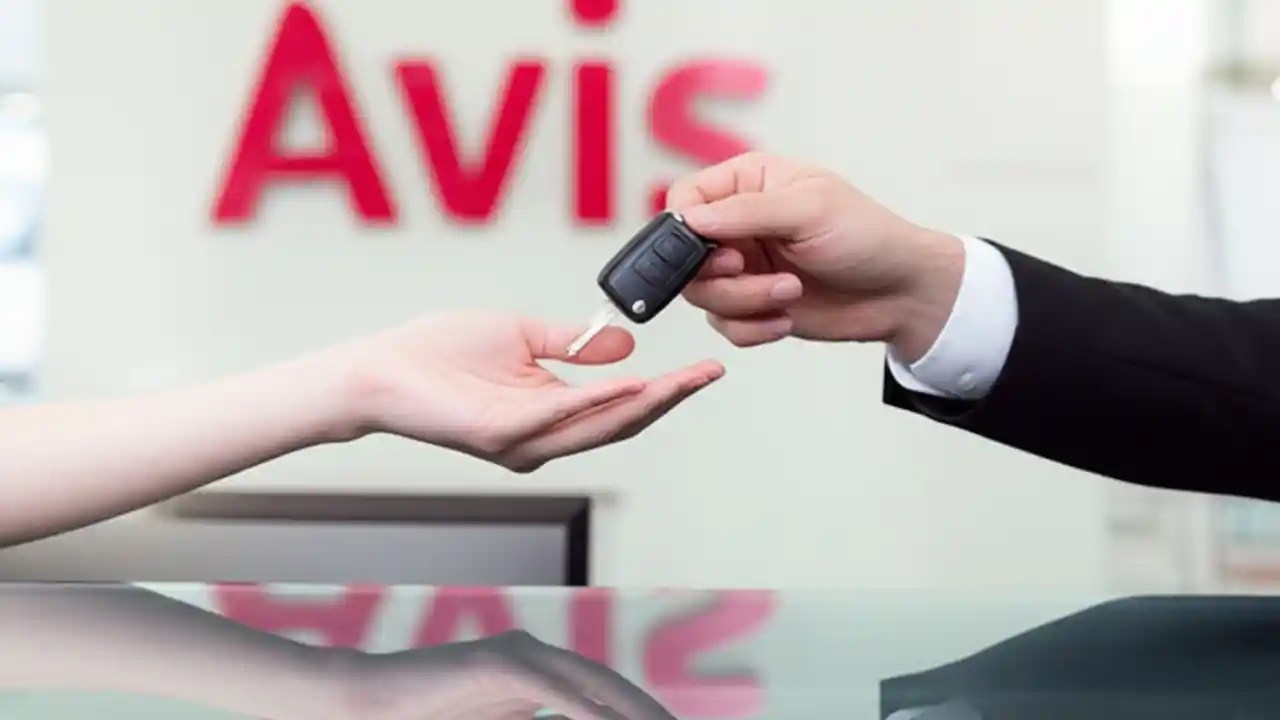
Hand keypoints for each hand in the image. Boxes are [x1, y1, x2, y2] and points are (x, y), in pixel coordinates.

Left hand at [329, 311, 722, 471]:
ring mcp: (523, 440)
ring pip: (599, 425)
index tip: (705, 368)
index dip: (666, 388)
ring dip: (647, 402)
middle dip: (670, 398)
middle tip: (710, 374)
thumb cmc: (440, 352)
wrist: (381, 368)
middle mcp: (543, 436)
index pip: (621, 404)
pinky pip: (558, 416)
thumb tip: (628, 342)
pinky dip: (597, 400)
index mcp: (550, 411)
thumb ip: (574, 344)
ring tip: (686, 379)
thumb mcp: (522, 334)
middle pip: (622, 421)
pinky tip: (630, 384)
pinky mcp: (499, 433)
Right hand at [349, 630, 676, 719]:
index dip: (639, 716)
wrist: (365, 703)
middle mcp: (535, 657)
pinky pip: (546, 686)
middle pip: (606, 686)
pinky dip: (577, 704)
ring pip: (587, 681)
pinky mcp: (493, 661)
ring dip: (626, 708)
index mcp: (540, 676)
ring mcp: (515, 654)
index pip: (603, 698)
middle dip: (645, 713)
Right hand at [666, 152, 965, 361]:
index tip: (713, 249)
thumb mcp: (809, 210)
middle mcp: (739, 225)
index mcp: (749, 184)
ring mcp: (744, 268)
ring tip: (789, 293)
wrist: (902, 294)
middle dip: (718, 275)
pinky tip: (786, 318)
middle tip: (747, 270)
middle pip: (685, 255)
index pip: (686, 199)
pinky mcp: (753, 306)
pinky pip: (724, 325)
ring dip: (744, 302)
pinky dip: (752, 329)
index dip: (685, 228)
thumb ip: (745, 212)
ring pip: (703, 295)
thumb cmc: (868, 238)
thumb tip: (690, 219)